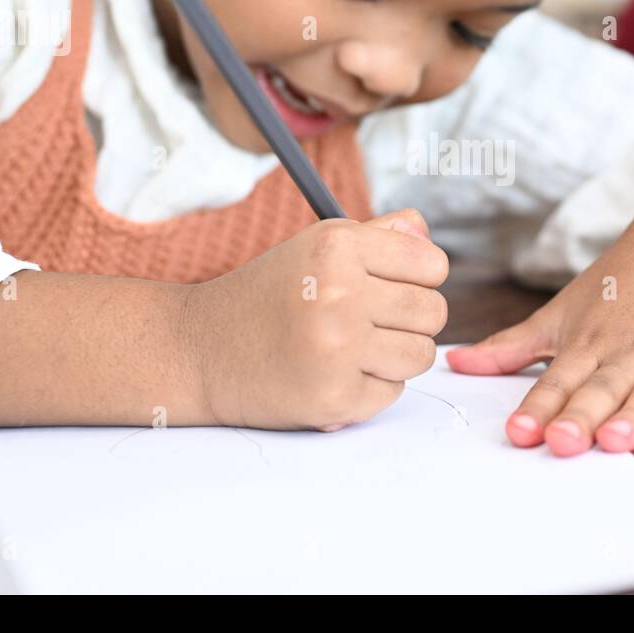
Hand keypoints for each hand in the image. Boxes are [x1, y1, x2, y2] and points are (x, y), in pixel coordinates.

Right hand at [183, 208, 448, 431]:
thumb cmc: (266, 295)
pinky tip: (333, 373)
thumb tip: (424, 234)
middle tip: (368, 321)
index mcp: (337, 246)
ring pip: (421, 355)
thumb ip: (377, 235)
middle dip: (410, 319)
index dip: (417, 277)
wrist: (200, 352)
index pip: (432, 264)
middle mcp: (339, 292)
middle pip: (433, 312)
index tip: (389, 285)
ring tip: (353, 348)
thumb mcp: (315, 247)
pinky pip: (392, 392)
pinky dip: (370, 387)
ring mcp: (337, 349)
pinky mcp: (334, 398)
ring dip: (395, 355)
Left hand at [448, 188, 633, 456]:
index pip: (562, 378)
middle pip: (607, 385)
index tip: (519, 432)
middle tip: (563, 441)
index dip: (540, 405)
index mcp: (594, 341)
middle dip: (584, 413)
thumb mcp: (564, 311)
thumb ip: (514, 346)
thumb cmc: (621, 282)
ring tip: (625, 438)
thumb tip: (455, 362)